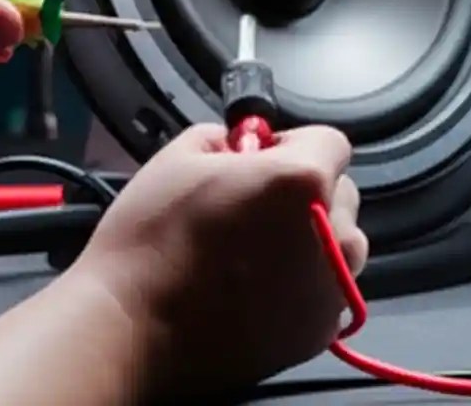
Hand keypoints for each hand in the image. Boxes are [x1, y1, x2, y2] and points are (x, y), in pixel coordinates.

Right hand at [66, 124, 367, 399]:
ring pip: (339, 245)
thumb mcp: (179, 158)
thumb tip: (245, 143)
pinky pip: (324, 292)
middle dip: (306, 193)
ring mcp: (332, 288)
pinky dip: (301, 287)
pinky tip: (254, 292)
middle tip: (253, 209)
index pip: (330, 143)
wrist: (129, 332)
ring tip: (253, 254)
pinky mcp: (319, 331)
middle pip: (341, 193)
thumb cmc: (149, 243)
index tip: (263, 160)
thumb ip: (228, 138)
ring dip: (311, 240)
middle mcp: (336, 234)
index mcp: (305, 181)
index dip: (293, 145)